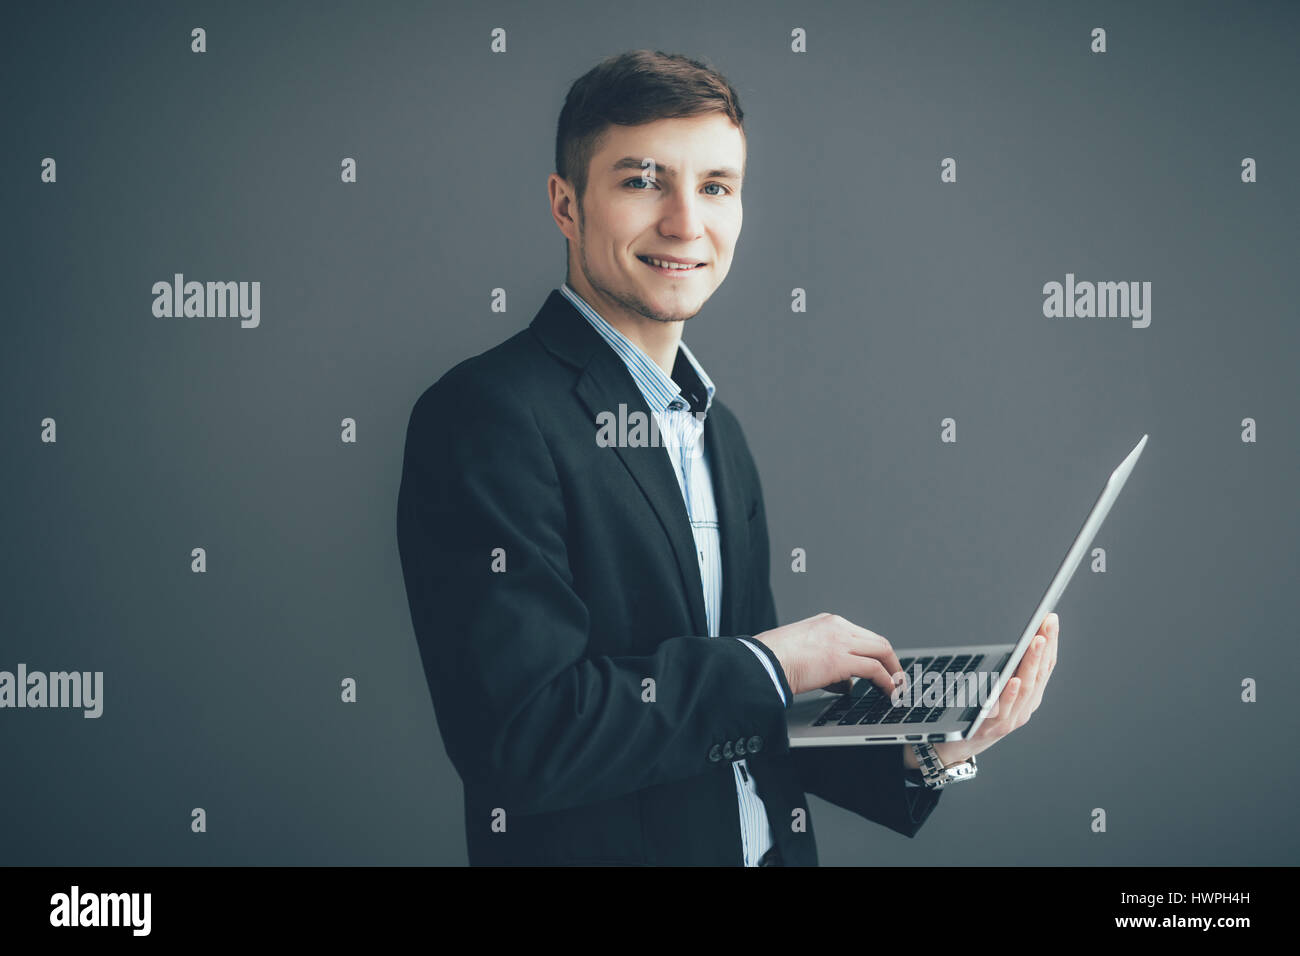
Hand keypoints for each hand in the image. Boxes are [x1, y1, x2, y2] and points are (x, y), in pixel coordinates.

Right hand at [751, 612, 902, 696]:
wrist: (761, 662)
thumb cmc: (773, 659)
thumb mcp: (805, 652)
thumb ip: (828, 663)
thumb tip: (846, 683)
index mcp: (827, 622)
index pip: (862, 635)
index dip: (877, 654)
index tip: (883, 668)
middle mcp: (837, 626)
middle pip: (878, 641)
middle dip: (891, 662)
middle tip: (897, 679)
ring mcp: (840, 641)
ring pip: (881, 651)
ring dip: (893, 672)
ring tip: (896, 688)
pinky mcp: (840, 659)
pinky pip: (874, 669)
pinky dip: (886, 681)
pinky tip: (888, 692)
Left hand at [904, 612, 1058, 769]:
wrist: (952, 746)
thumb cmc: (975, 712)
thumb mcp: (996, 688)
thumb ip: (1007, 668)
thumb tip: (1018, 637)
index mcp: (1029, 696)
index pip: (1045, 666)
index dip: (1051, 642)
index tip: (1050, 618)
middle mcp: (1025, 708)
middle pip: (1039, 674)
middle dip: (1045, 647)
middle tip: (1047, 623)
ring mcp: (1010, 719)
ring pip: (1026, 688)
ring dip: (1032, 663)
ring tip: (1036, 641)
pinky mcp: (991, 729)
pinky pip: (1003, 710)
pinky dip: (1010, 695)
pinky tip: (1013, 680)